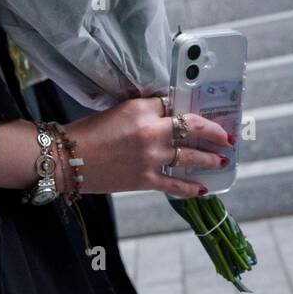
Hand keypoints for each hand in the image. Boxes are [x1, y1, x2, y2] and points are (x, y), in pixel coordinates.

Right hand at [65, 97, 230, 197]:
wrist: (66, 159)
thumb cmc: (84, 133)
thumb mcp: (115, 112)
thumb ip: (140, 113)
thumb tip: (162, 118)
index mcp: (140, 109)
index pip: (173, 104)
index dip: (185, 109)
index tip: (196, 114)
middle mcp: (152, 131)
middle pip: (194, 128)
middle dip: (214, 133)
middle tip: (226, 137)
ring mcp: (152, 157)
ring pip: (192, 157)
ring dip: (210, 159)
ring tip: (221, 161)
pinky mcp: (146, 179)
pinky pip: (176, 184)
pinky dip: (190, 188)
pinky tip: (202, 189)